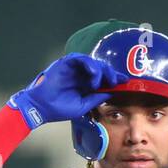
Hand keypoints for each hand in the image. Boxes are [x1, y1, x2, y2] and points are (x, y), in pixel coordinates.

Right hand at [8, 53, 126, 129]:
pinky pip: (81, 59)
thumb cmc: (59, 108)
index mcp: (85, 84)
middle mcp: (81, 74)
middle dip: (111, 74)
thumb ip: (97, 98)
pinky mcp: (66, 62)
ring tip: (101, 82)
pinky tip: (94, 76)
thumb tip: (111, 93)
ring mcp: (74, 68)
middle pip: (101, 69)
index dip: (114, 79)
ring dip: (100, 71)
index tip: (125, 82)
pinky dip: (90, 65)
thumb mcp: (83, 105)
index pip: (103, 78)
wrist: (42, 107)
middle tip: (117, 81)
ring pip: (92, 62)